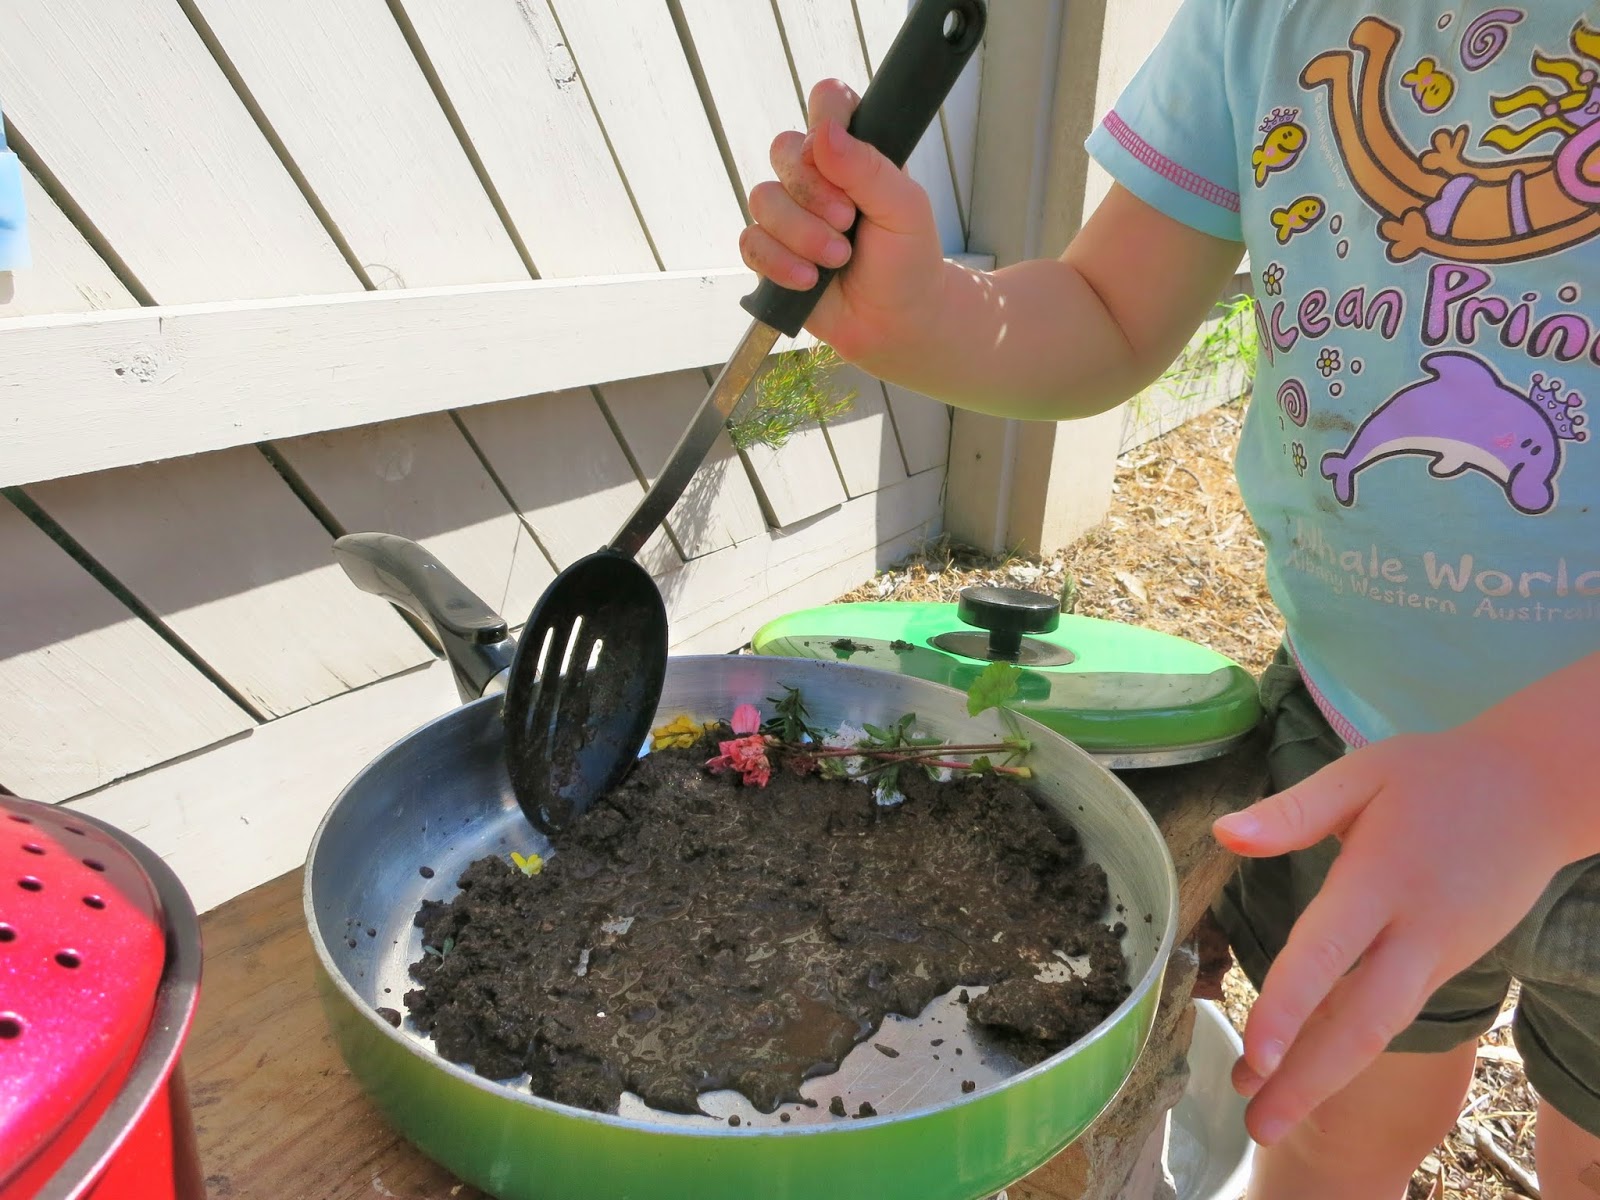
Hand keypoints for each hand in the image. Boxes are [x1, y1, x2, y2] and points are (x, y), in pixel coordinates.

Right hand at [739, 79, 946, 359]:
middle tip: (848, 221)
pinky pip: (751, 243)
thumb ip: (868, 168)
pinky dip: (780, 263)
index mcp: (851, 152)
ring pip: (763, 199)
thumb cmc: (907, 258)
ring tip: (837, 259)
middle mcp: (813, 176)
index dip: (826, 116)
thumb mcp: (904, 209)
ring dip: (802, 233)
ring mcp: (787, 214)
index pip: (826, 102)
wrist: (896, 321)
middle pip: (782, 150)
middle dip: (813, 191)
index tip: (839, 153)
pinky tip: (809, 280)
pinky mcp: (769, 252)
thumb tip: (823, 133)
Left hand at [1212, 727, 1568, 1145]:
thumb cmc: (1436, 775)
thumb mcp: (1362, 773)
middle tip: (1256, 1126)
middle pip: (1362, 1022)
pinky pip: (1394, 1012)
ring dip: (1325, 1075)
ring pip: (1381, 1028)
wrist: (1541, 790)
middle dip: (1307, 1080)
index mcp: (1383, 878)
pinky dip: (1350, 1048)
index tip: (1255, 1054)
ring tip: (1269, 1112)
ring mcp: (1440, 953)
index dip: (1290, 1007)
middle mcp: (1416, 930)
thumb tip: (1224, 834)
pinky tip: (1307, 1069)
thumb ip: (1293, 811)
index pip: (1328, 952)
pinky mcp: (1450, 962)